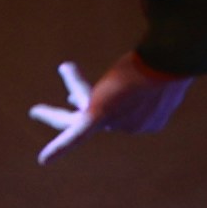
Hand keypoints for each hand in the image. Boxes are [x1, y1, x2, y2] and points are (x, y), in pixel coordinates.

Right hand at [39, 52, 192, 158]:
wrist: (169, 62)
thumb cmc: (170, 55)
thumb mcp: (163, 60)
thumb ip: (154, 61)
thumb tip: (154, 47)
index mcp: (153, 115)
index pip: (127, 108)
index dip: (118, 99)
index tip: (109, 90)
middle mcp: (134, 124)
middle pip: (104, 114)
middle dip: (84, 103)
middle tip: (71, 98)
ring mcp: (118, 123)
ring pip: (80, 112)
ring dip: (64, 99)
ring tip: (36, 111)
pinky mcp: (100, 116)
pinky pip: (75, 137)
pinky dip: (59, 149)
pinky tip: (43, 160)